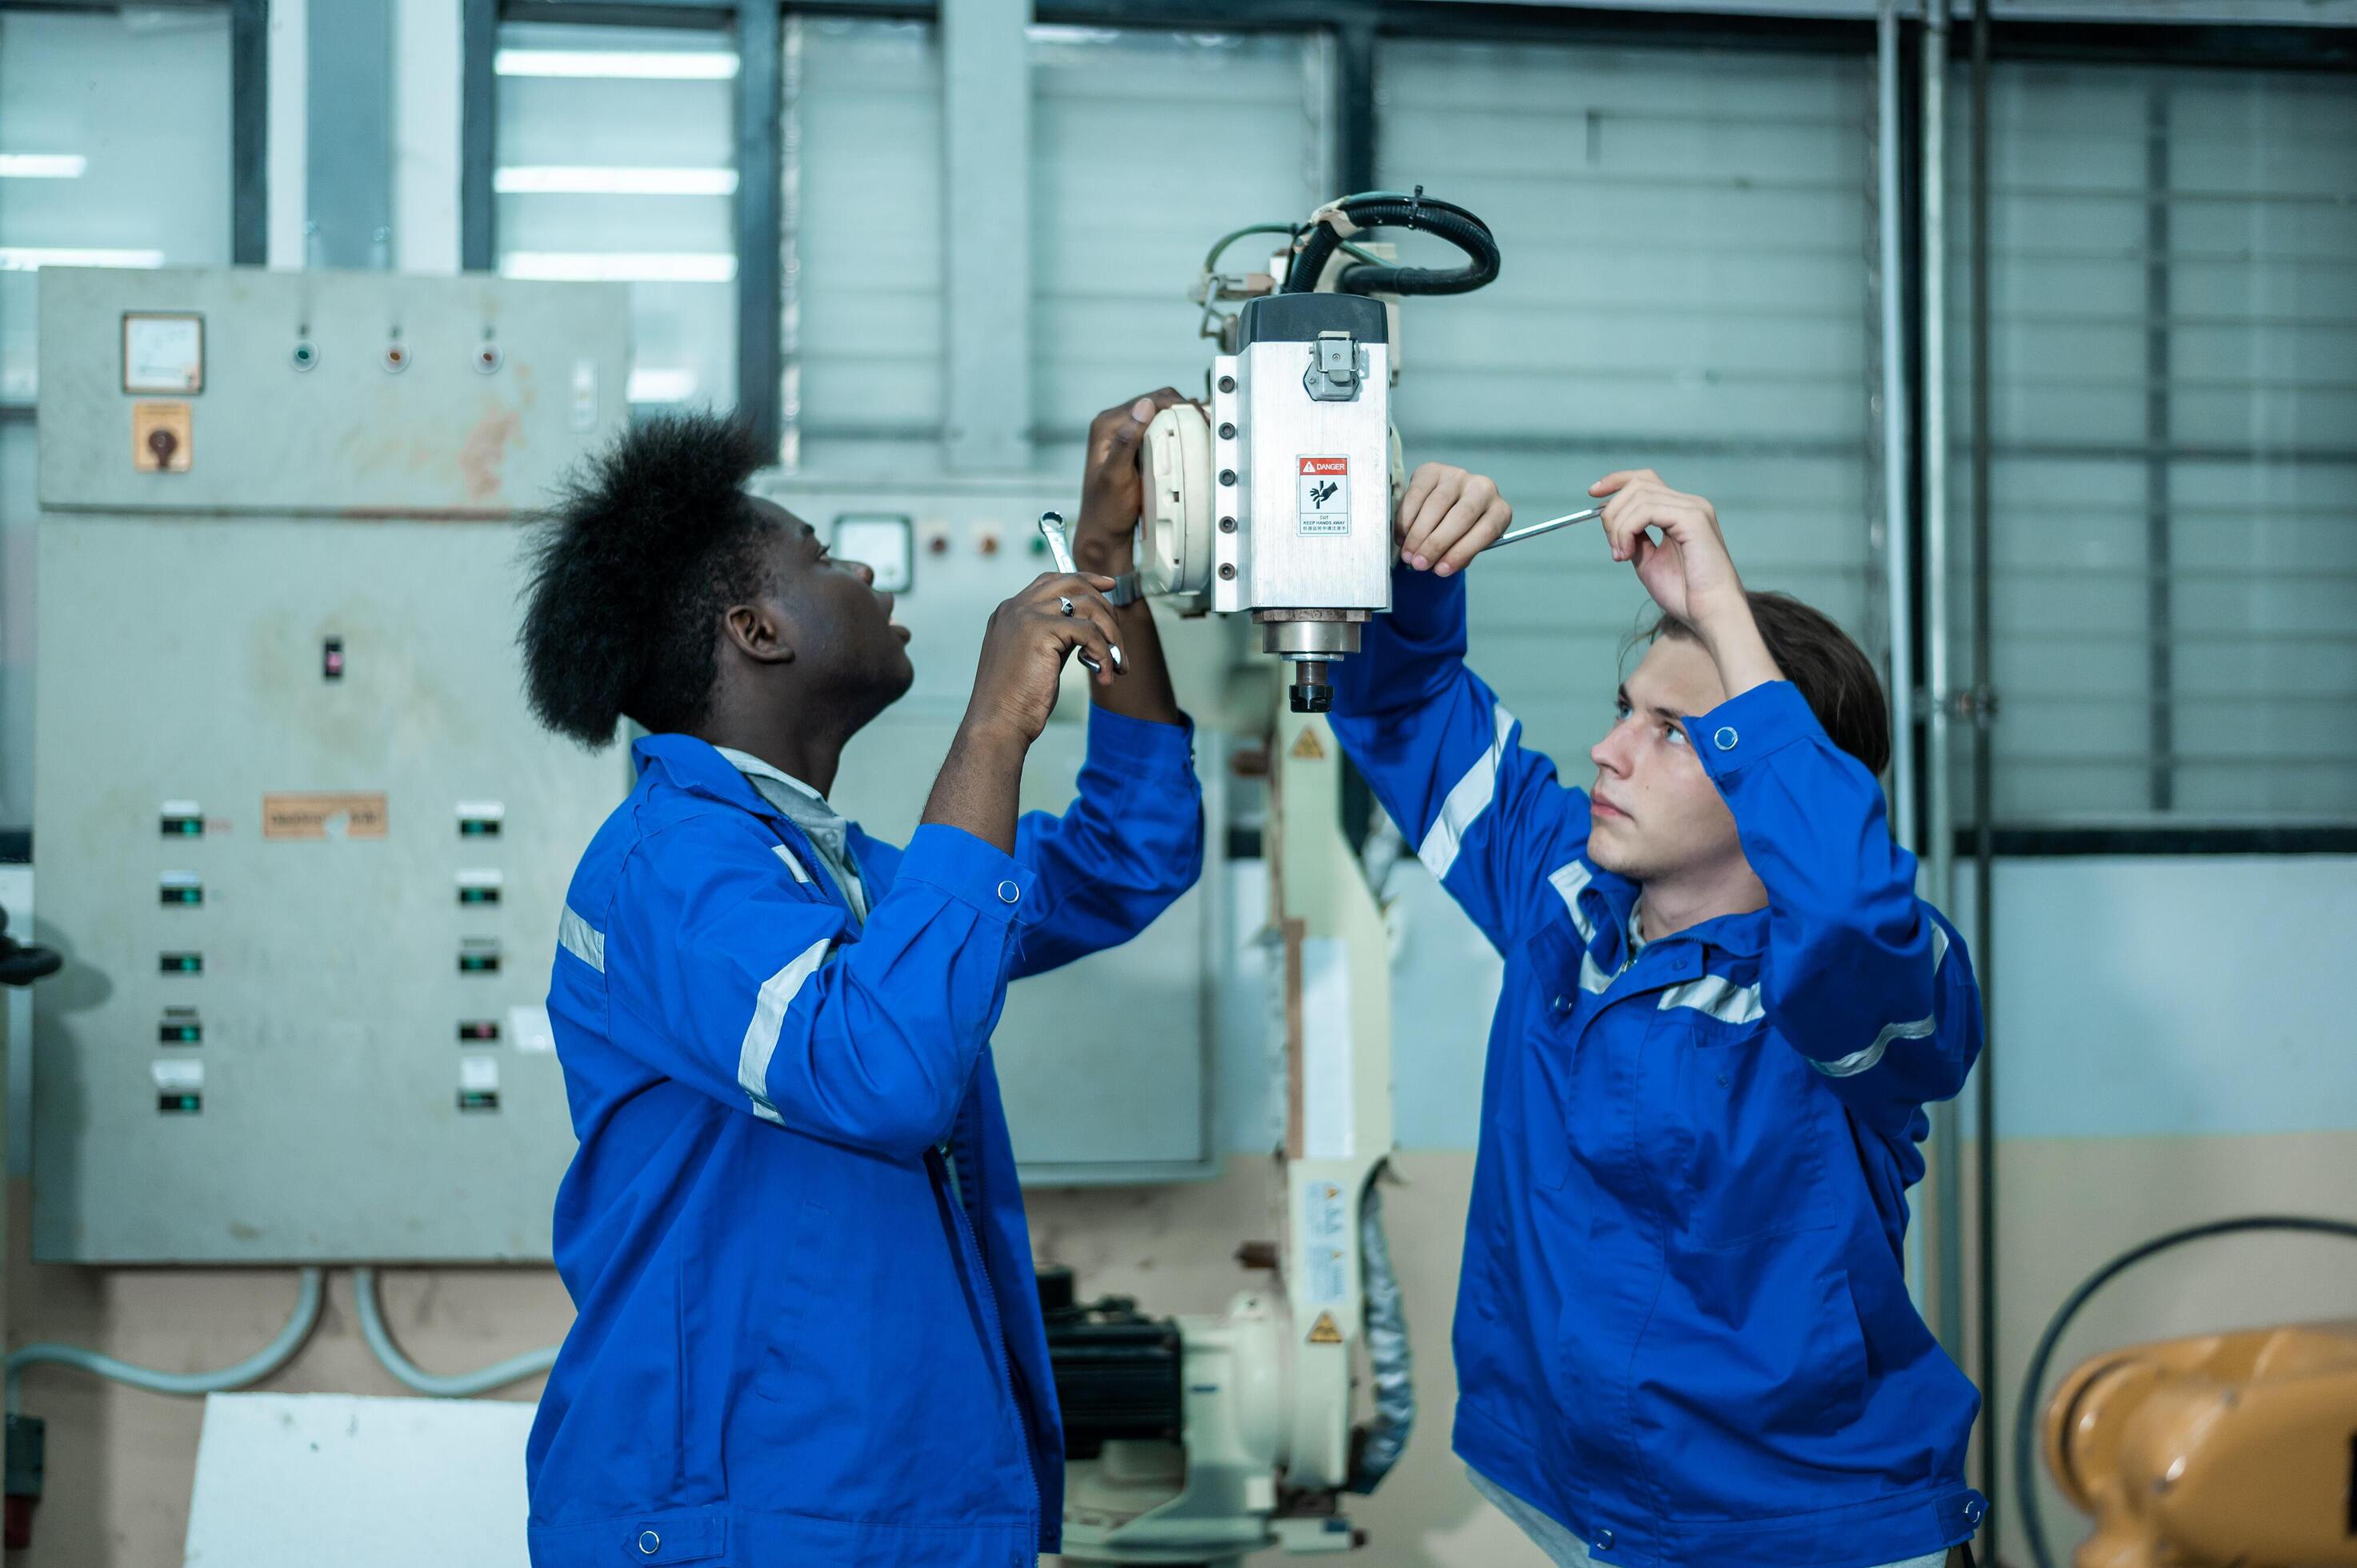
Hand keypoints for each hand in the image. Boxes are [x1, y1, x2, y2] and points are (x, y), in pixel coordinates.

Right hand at [959, 573, 1124, 747]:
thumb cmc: (1016, 700)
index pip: (1052, 580)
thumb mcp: (1035, 657)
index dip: (1084, 579)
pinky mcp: (1040, 630)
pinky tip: (1105, 674)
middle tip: (1118, 641)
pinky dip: (1104, 653)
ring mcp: (1026, 615)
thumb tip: (1089, 629)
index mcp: (1010, 611)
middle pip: (1073, 584)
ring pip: (1087, 605)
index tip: (1109, 586)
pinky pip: (1089, 632)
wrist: (998, 722)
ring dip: (1111, 634)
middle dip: (1105, 608)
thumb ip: (1055, 636)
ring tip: (1117, 663)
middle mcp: (1016, 607)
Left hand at [1073, 388, 1195, 574]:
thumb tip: (1144, 405)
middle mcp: (1115, 425)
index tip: (1199, 417)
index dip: (1176, 404)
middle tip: (1206, 423)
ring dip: (1181, 418)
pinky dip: (1176, 430)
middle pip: (1156, 403)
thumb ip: (1127, 440)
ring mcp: (1126, 435)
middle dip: (1182, 409)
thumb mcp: (1116, 475)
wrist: (1105, 531)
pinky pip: (1159, 429)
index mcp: (1106, 426)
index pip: (1147, 402)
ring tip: (1203, 427)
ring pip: (1160, 414)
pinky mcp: (1136, 446)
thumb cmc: (1107, 509)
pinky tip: (1190, 436)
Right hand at [1396, 463, 1511, 575]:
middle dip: (1436, 543)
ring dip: (1419, 533)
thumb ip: (1457, 555)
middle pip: (1461, 516)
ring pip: (1437, 505)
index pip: (1486, 530)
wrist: (1447, 504)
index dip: (1461, 552)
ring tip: (1408, 554)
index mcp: (1498, 511)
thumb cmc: (1460, 532)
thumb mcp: (1466, 545)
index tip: (1440, 571)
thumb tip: (1436, 565)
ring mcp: (1457, 476)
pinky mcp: (1432, 470)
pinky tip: (1402, 536)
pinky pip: (1417, 494)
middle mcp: (1482, 488)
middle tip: (1419, 563)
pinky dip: (1406, 519)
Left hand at [1588, 470, 1744, 629]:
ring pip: (1639, 496)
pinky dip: (1627, 529)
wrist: (1710, 614)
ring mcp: (1694, 509)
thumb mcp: (1649, 561)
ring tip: (1621, 555)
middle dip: (1612, 511)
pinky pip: (1647, 510)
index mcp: (1682, 511)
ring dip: (1618, 526)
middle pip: (1638, 484)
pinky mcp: (1694, 518)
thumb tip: (1613, 523)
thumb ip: (1635, 538)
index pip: (1646, 480)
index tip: (1593, 493)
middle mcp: (1690, 504)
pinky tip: (1627, 553)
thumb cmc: (1684, 594)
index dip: (1617, 481)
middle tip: (1612, 546)